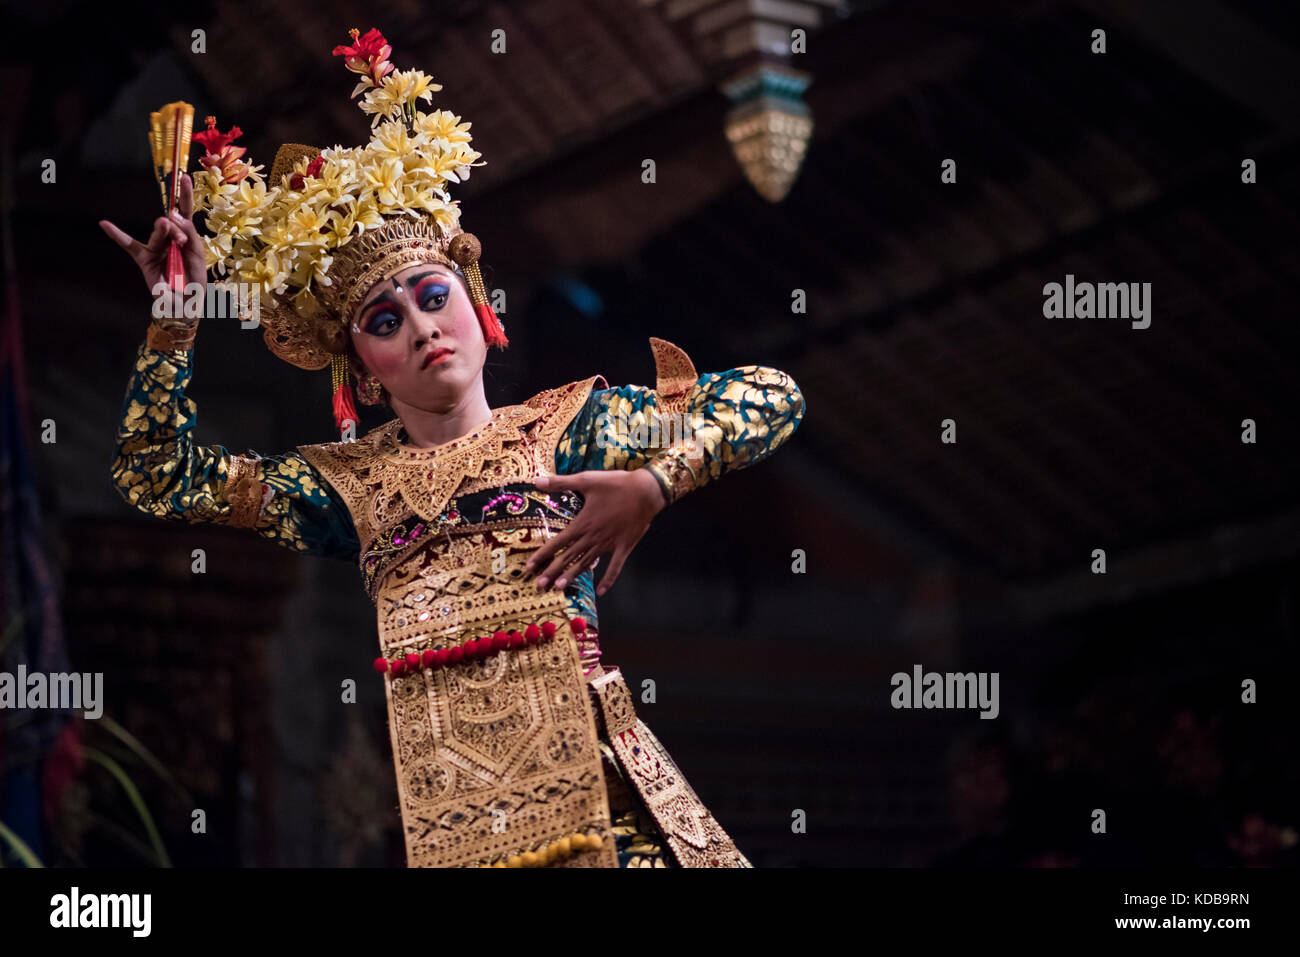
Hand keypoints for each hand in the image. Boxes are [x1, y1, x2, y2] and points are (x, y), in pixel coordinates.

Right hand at [99, 173, 206, 299]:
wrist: (185, 305)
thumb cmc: (194, 281)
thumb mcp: (198, 256)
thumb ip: (190, 235)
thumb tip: (172, 216)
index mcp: (185, 237)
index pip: (185, 213)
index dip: (185, 195)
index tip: (183, 177)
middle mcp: (169, 239)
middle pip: (172, 223)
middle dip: (178, 227)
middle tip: (181, 240)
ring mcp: (155, 248)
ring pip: (159, 234)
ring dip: (165, 233)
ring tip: (172, 236)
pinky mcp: (144, 259)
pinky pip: (129, 245)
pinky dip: (117, 235)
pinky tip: (105, 224)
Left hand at [525, 469, 666, 594]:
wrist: (646, 491)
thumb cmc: (616, 484)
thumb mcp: (587, 480)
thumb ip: (560, 482)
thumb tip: (536, 481)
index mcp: (583, 523)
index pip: (557, 542)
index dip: (542, 555)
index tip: (530, 567)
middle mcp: (593, 537)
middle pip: (568, 557)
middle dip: (552, 571)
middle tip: (539, 585)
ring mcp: (609, 544)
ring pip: (586, 564)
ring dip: (572, 576)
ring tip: (559, 588)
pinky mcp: (624, 547)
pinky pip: (614, 568)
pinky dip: (608, 580)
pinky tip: (601, 591)